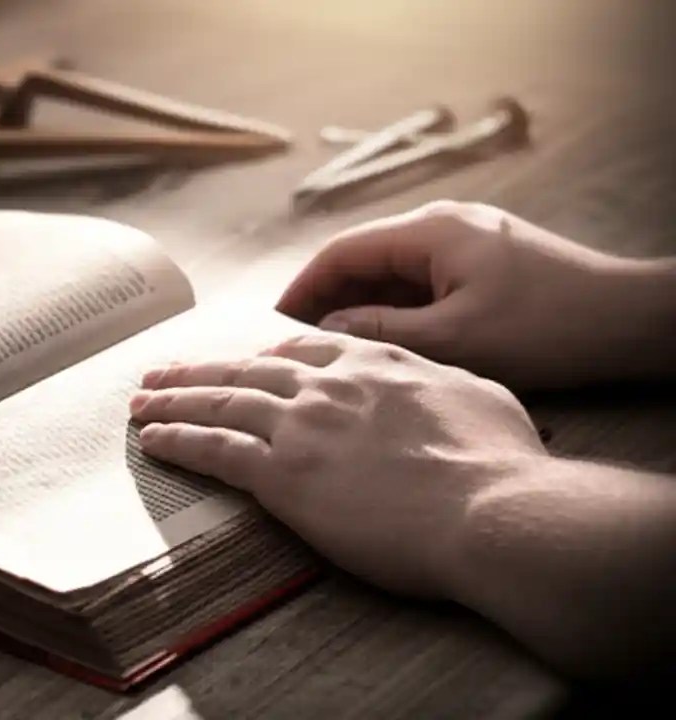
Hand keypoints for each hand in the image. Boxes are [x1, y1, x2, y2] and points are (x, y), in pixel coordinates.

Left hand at [130, 332, 546, 598]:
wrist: (491, 509)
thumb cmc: (500, 462)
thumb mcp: (480, 394)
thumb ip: (440, 382)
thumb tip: (437, 384)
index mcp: (374, 362)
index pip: (302, 346)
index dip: (262, 352)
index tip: (239, 358)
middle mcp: (328, 385)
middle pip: (245, 370)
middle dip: (197, 370)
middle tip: (160, 372)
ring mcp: (301, 427)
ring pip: (220, 404)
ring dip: (173, 401)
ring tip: (140, 402)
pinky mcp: (284, 476)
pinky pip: (215, 451)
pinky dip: (178, 441)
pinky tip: (152, 440)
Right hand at [276, 200, 675, 389]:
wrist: (630, 321)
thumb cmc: (547, 327)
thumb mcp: (452, 338)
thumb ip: (379, 330)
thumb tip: (325, 327)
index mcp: (430, 232)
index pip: (342, 251)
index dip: (301, 287)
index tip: (271, 322)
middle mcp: (444, 226)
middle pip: (364, 259)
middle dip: (326, 298)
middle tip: (293, 343)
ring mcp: (466, 243)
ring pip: (393, 273)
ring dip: (360, 306)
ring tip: (331, 349)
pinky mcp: (484, 264)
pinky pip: (422, 282)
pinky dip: (395, 308)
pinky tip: (383, 343)